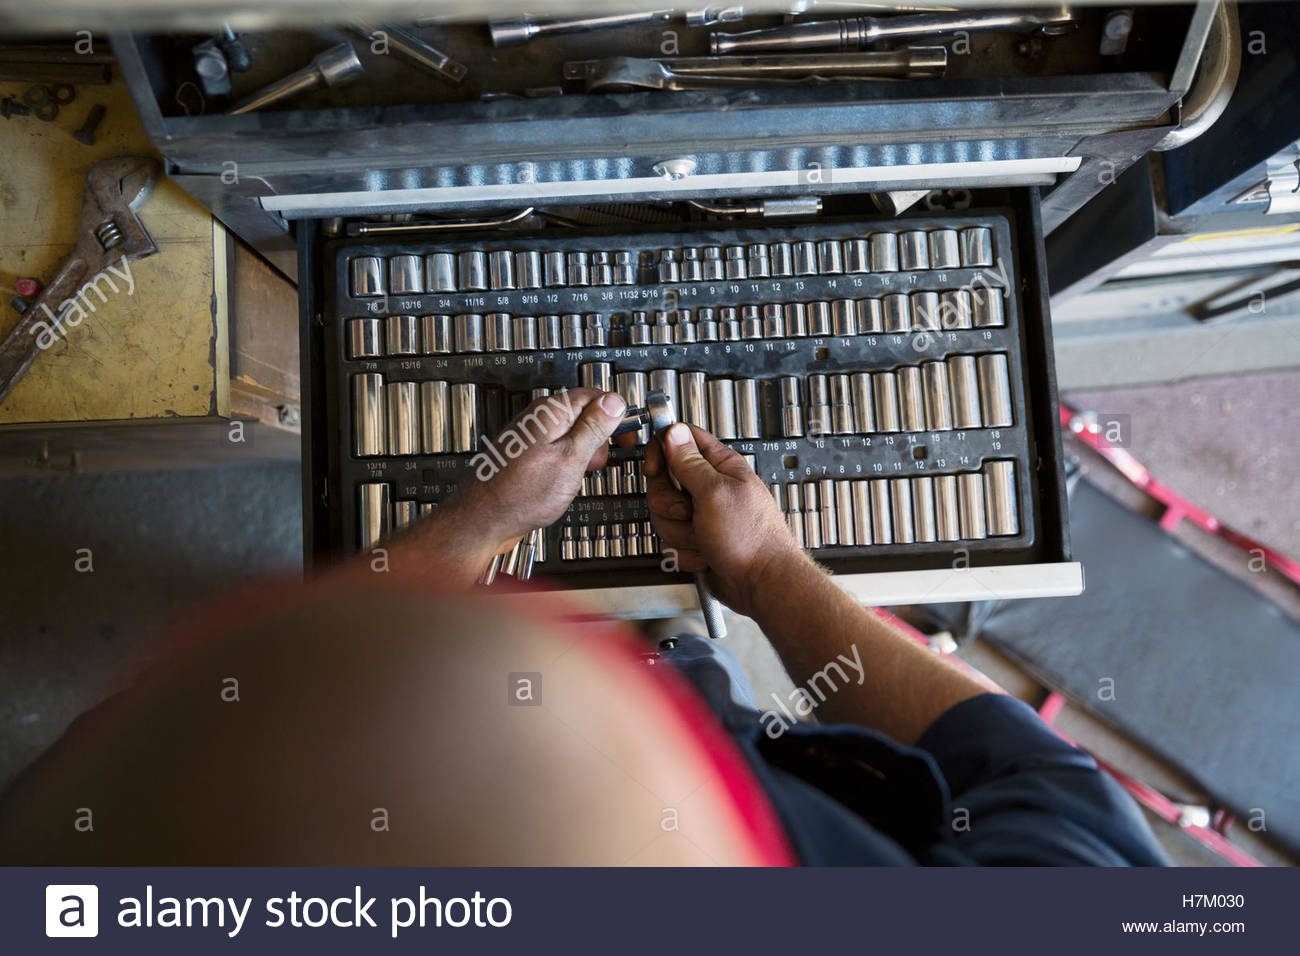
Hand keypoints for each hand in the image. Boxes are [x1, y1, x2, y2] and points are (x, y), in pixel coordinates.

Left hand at [441, 388, 629, 555]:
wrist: (482, 521)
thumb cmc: (519, 494)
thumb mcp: (571, 460)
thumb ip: (593, 428)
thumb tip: (613, 403)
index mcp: (550, 412)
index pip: (596, 396)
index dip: (616, 416)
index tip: (626, 436)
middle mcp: (538, 419)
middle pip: (584, 416)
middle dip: (598, 440)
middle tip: (595, 463)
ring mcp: (530, 438)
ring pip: (571, 437)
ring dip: (582, 456)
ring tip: (574, 478)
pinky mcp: (526, 456)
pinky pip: (557, 453)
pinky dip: (566, 467)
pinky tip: (560, 484)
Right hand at [645, 423, 810, 616]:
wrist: (760, 584)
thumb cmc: (751, 538)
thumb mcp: (715, 493)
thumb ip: (690, 463)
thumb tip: (674, 433)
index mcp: (720, 467)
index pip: (681, 441)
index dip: (662, 451)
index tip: (655, 468)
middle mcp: (710, 488)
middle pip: (664, 483)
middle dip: (670, 504)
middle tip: (688, 513)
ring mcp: (703, 516)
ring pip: (665, 516)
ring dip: (680, 533)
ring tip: (704, 538)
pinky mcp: (697, 540)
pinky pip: (672, 541)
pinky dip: (686, 553)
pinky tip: (706, 555)